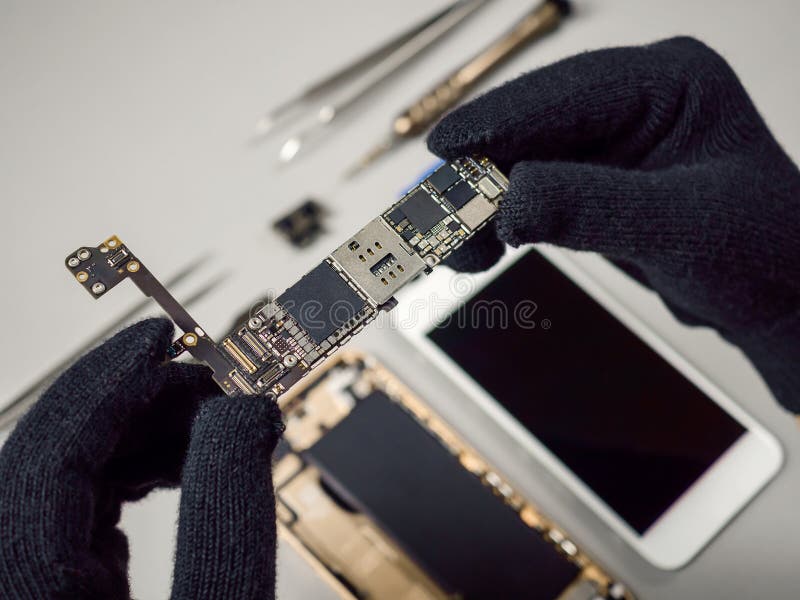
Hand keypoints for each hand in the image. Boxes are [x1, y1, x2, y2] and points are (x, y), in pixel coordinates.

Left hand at [0, 319, 282, 598]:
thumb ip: (229, 515)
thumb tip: (247, 414)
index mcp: (31, 589)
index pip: (54, 455)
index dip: (111, 382)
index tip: (156, 339)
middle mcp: (14, 577)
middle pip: (58, 458)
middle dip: (141, 409)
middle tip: (206, 386)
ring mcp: (26, 580)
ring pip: (67, 478)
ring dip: (142, 441)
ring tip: (209, 427)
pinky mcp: (46, 585)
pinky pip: (77, 508)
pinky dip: (133, 476)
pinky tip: (178, 468)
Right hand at [428, 36, 799, 411]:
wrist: (781, 299)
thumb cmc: (763, 253)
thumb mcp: (683, 227)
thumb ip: (592, 207)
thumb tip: (506, 201)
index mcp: (669, 81)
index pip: (564, 95)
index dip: (495, 123)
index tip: (440, 152)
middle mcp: (632, 101)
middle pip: (528, 129)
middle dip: (476, 177)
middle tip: (433, 222)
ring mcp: (609, 143)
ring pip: (518, 164)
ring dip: (478, 206)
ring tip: (452, 251)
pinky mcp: (592, 182)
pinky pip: (527, 194)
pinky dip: (496, 222)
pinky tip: (476, 247)